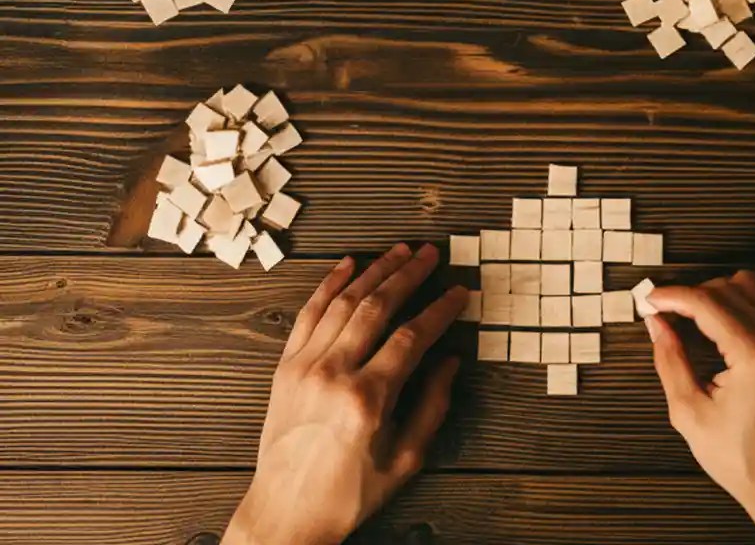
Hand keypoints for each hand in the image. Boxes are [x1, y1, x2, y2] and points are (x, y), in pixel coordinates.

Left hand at [224, 243, 466, 544]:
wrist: (287, 512)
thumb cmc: (347, 493)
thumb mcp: (406, 459)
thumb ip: (432, 406)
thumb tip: (450, 362)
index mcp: (367, 400)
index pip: (413, 336)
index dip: (440, 309)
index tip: (459, 293)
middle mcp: (333, 375)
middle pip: (377, 307)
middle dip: (409, 274)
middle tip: (431, 254)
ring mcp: (304, 367)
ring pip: (343, 302)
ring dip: (374, 271)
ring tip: (400, 251)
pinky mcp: (286, 368)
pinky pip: (309, 314)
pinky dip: (328, 285)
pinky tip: (347, 265)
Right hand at [645, 271, 754, 544]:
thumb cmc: (741, 457)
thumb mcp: (689, 412)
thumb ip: (670, 361)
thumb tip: (657, 324)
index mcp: (754, 356)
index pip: (707, 302)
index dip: (673, 296)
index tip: (651, 301)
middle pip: (728, 288)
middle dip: (691, 295)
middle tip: (665, 314)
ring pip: (753, 285)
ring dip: (719, 292)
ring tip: (694, 315)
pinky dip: (746, 298)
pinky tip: (726, 319)